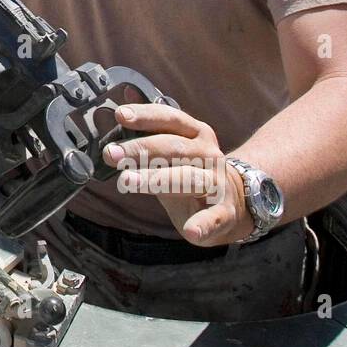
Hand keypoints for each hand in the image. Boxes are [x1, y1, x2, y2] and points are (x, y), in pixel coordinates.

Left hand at [101, 104, 254, 246]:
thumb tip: (117, 118)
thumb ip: (148, 138)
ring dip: (157, 180)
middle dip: (140, 149)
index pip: (170, 119)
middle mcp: (209, 154)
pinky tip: (191, 230)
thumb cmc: (192, 172)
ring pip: (188, 179)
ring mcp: (218, 183)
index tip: (120, 115)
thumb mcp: (173, 152)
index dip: (145, 116)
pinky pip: (214, 218)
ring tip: (128, 181)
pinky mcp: (224, 212)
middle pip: (174, 148)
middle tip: (111, 154)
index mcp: (196, 134)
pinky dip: (203, 225)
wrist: (235, 202)